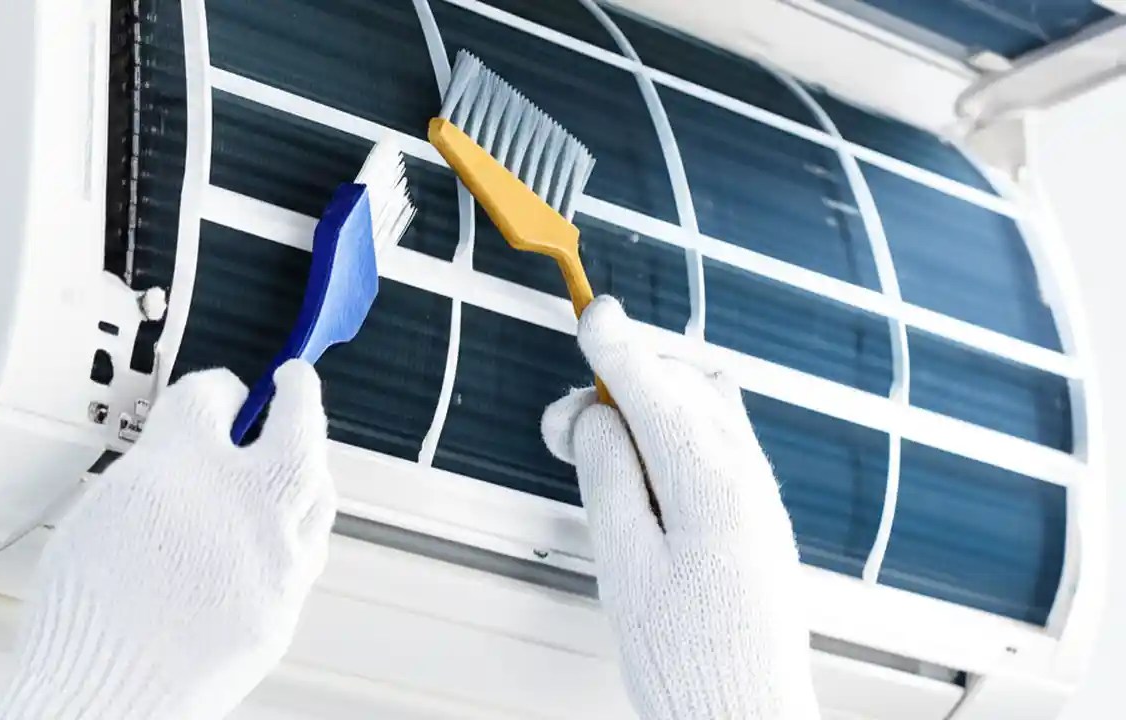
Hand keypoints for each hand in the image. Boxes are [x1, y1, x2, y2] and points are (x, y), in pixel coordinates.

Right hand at [0, 362, 335, 719]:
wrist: (102, 694)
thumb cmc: (83, 617)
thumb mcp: (97, 513)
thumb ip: (152, 468)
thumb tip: (177, 450)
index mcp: (177, 466)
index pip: (210, 396)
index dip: (215, 387)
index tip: (220, 390)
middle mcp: (238, 501)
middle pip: (298, 425)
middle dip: (302, 395)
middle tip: (297, 380)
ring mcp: (272, 552)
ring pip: (317, 487)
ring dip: (308, 464)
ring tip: (299, 454)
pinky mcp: (285, 599)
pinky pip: (310, 548)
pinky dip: (301, 527)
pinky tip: (288, 525)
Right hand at [542, 298, 819, 719]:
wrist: (747, 718)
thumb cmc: (686, 660)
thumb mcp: (625, 567)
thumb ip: (609, 478)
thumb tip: (596, 416)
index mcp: (714, 486)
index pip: (658, 390)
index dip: (619, 347)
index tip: (593, 314)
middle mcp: (748, 480)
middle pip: (684, 388)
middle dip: (622, 382)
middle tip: (563, 426)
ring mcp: (760, 497)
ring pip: (705, 411)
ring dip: (649, 404)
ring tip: (597, 446)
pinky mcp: (759, 517)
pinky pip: (717, 444)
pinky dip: (673, 432)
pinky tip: (642, 467)